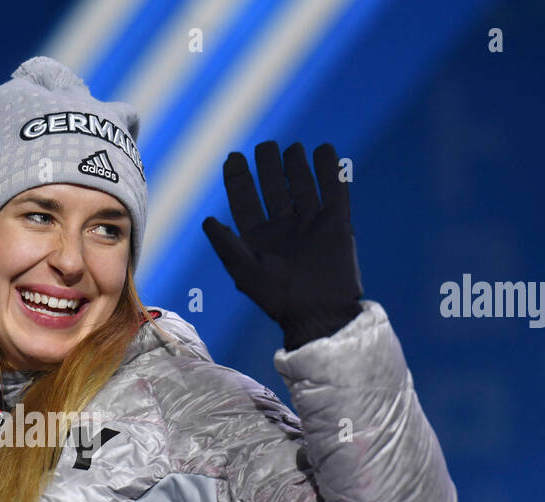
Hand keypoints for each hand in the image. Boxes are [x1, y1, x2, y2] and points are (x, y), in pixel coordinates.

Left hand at [202, 141, 363, 350]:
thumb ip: (226, 245)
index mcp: (258, 238)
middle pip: (274, 188)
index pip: (245, 201)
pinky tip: (325, 151)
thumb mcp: (244, 271)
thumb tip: (207, 220)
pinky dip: (330, 171)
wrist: (318, 312)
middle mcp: (283, 228)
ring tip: (293, 148)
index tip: (234, 158)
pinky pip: (334, 191)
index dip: (238, 179)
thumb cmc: (276, 297)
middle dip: (268, 166)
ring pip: (303, 186)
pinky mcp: (336, 224)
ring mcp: (310, 224)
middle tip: (266, 146)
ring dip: (297, 166)